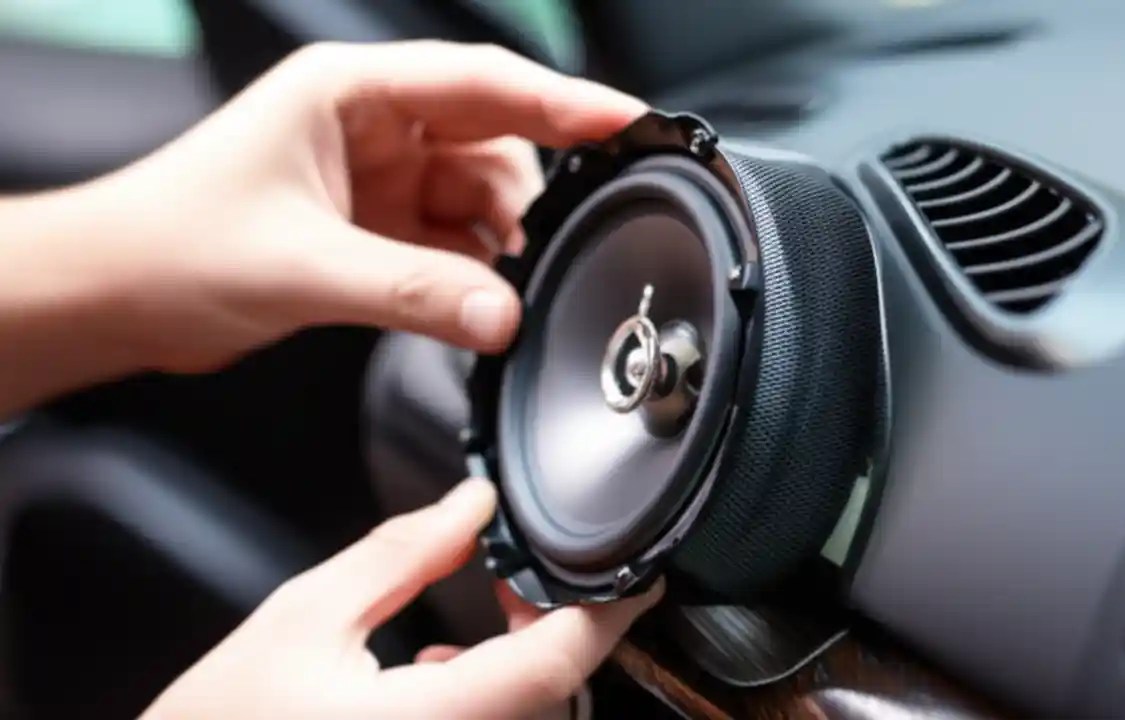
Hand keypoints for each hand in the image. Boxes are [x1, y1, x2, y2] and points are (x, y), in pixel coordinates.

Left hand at [40, 41, 645, 373]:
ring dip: (502, 244)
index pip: (481, 83)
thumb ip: (413, 293)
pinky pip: (454, 244)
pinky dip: (474, 274)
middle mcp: (372, 127)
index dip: (561, 101)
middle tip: (574, 235)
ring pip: (480, 199)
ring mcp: (379, 179)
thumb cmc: (173, 246)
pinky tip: (477, 302)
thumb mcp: (305, 266)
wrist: (118, 296)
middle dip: (532, 190)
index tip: (627, 121)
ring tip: (504, 288)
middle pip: (493, 140)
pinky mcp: (378, 230)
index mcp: (350, 93)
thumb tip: (503, 316)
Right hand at [142, 478, 662, 719]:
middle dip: (559, 622)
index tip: (638, 574)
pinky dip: (492, 688)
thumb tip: (469, 504)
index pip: (555, 663)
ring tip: (496, 604)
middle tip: (532, 570)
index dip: (607, 611)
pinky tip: (448, 662)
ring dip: (529, 656)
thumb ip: (402, 554)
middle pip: (551, 690)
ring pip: (525, 712)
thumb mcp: (305, 618)